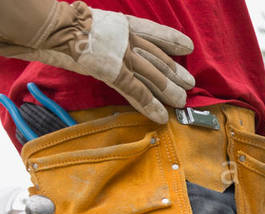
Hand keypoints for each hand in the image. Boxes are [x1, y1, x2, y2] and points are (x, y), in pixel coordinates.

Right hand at [0, 1, 194, 124]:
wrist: (52, 24)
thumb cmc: (64, 24)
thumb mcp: (90, 24)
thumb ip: (106, 35)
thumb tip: (110, 45)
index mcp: (120, 24)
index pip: (152, 32)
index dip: (171, 39)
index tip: (187, 47)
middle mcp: (126, 39)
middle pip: (156, 57)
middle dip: (174, 71)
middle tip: (190, 82)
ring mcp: (122, 55)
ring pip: (151, 74)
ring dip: (168, 90)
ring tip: (182, 101)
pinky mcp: (114, 71)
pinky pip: (136, 90)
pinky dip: (149, 104)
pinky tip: (161, 115)